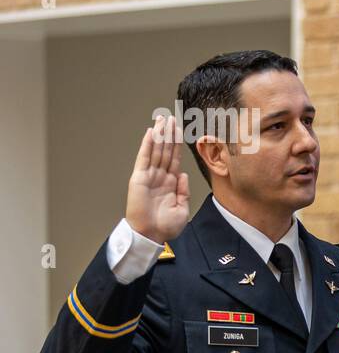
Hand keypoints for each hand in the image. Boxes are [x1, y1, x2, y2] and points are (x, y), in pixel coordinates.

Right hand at [125, 115, 189, 244]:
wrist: (151, 235)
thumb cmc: (165, 226)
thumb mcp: (182, 209)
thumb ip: (184, 191)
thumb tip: (184, 174)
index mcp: (171, 183)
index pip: (175, 159)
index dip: (177, 144)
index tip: (179, 131)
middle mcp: (160, 177)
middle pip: (165, 151)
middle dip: (168, 134)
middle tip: (170, 117)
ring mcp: (149, 176)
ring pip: (156, 150)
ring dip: (159, 135)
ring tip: (163, 119)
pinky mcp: (139, 178)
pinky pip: (144, 158)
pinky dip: (148, 145)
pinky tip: (151, 132)